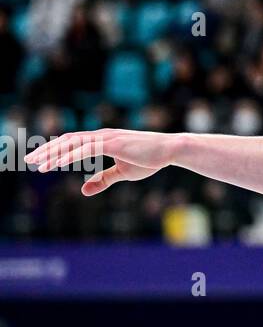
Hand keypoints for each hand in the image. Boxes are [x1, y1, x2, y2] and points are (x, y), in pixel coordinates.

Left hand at [25, 129, 178, 195]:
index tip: (39, 160)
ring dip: (53, 153)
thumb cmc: (150, 159)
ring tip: (36, 162)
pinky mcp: (113, 143)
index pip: (74, 143)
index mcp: (104, 140)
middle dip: (47, 150)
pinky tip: (56, 163)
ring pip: (73, 143)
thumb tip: (83, 190)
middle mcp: (102, 135)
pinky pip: (85, 149)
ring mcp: (107, 138)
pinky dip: (69, 156)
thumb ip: (103, 180)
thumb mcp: (123, 173)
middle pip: (68, 140)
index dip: (56, 151)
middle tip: (28, 160)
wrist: (171, 150)